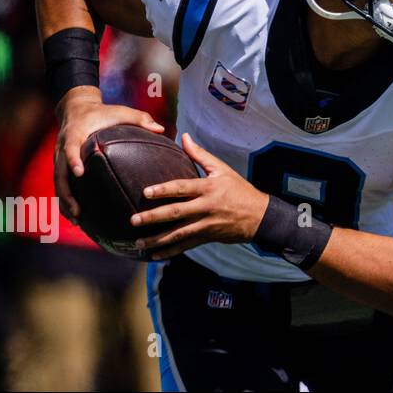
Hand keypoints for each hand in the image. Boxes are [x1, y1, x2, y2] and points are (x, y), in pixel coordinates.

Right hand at [55, 87, 164, 220]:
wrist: (76, 109)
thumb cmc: (102, 111)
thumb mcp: (120, 111)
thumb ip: (140, 119)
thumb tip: (161, 129)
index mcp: (75, 134)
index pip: (70, 148)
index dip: (73, 160)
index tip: (80, 173)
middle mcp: (62, 148)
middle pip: (60, 174)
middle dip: (67, 193)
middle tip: (78, 210)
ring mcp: (59, 159)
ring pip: (58, 183)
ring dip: (65, 203)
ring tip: (77, 220)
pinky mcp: (60, 166)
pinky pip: (61, 185)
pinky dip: (66, 200)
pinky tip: (76, 216)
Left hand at [132, 133, 269, 260]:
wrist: (259, 216)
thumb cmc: (239, 189)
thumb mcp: (222, 169)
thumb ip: (200, 154)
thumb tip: (183, 136)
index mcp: (209, 188)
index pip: (183, 188)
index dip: (164, 190)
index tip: (146, 192)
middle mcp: (206, 207)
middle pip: (176, 213)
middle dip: (153, 217)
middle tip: (134, 220)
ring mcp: (206, 224)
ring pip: (178, 233)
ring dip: (157, 239)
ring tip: (138, 242)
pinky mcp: (207, 237)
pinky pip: (185, 246)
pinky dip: (170, 252)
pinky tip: (154, 255)